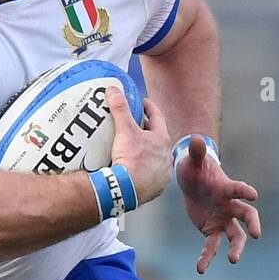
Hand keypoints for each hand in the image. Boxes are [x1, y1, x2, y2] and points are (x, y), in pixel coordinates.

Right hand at [104, 86, 171, 204]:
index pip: (157, 117)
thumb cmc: (131, 159)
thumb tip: (113, 89)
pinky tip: (133, 170)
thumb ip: (120, 108)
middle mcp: (166, 156)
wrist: (127, 190)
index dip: (148, 108)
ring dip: (146, 152)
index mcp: (162, 140)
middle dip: (146, 131)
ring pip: (154, 157)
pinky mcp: (155, 188)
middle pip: (156, 138)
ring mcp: (162, 173)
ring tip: (132, 149)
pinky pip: (150, 175)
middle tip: (133, 125)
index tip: (142, 103)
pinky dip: (143, 170)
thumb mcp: (124, 130)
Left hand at [175, 135, 260, 272]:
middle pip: (246, 215)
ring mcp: (223, 219)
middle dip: (252, 223)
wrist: (192, 182)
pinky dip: (207, 258)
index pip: (238, 190)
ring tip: (232, 260)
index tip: (253, 194)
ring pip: (235, 236)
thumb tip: (195, 139)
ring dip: (235, 248)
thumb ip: (195, 153)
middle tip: (256, 234)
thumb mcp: (191, 161)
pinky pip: (212, 247)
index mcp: (226, 188)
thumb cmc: (194, 169)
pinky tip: (200, 269)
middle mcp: (230, 206)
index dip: (245, 191)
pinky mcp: (212, 231)